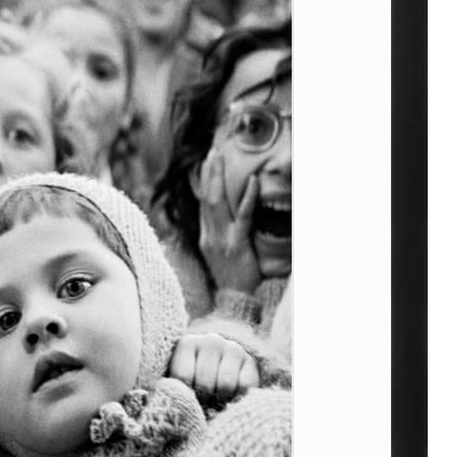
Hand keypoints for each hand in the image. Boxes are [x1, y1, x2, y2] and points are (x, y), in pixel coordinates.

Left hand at [169, 327, 259, 403]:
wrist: (220, 367)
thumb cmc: (192, 377)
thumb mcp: (178, 377)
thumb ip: (174, 385)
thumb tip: (172, 399)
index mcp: (187, 343)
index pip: (183, 375)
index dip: (186, 394)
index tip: (186, 398)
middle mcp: (211, 341)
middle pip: (205, 382)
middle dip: (204, 399)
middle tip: (204, 403)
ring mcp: (233, 348)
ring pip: (225, 384)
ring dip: (221, 400)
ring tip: (216, 401)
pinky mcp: (251, 361)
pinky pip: (245, 386)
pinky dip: (238, 397)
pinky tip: (231, 397)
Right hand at [195, 147, 263, 295]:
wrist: (234, 304)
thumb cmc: (232, 283)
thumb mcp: (221, 259)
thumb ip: (219, 239)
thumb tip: (220, 223)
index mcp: (206, 238)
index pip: (202, 204)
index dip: (202, 183)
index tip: (204, 164)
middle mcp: (210, 235)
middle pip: (206, 198)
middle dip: (208, 174)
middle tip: (212, 152)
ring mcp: (221, 239)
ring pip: (218, 202)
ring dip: (219, 177)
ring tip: (221, 158)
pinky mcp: (237, 245)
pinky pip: (243, 216)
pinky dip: (248, 197)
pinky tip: (254, 181)